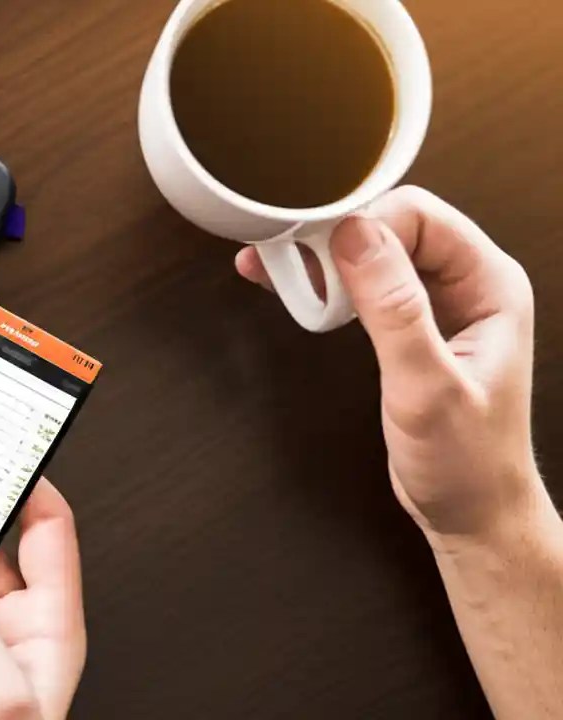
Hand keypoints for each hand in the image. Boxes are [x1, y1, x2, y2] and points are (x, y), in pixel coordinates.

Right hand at [236, 186, 548, 542]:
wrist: (472, 512)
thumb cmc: (466, 461)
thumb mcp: (426, 386)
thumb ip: (395, 309)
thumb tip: (356, 236)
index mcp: (491, 285)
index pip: (422, 216)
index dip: (365, 225)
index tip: (316, 255)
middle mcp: (469, 283)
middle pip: (396, 224)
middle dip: (338, 238)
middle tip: (290, 265)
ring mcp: (440, 303)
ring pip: (376, 251)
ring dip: (326, 259)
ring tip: (276, 272)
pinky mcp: (411, 324)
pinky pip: (366, 284)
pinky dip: (328, 284)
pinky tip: (289, 287)